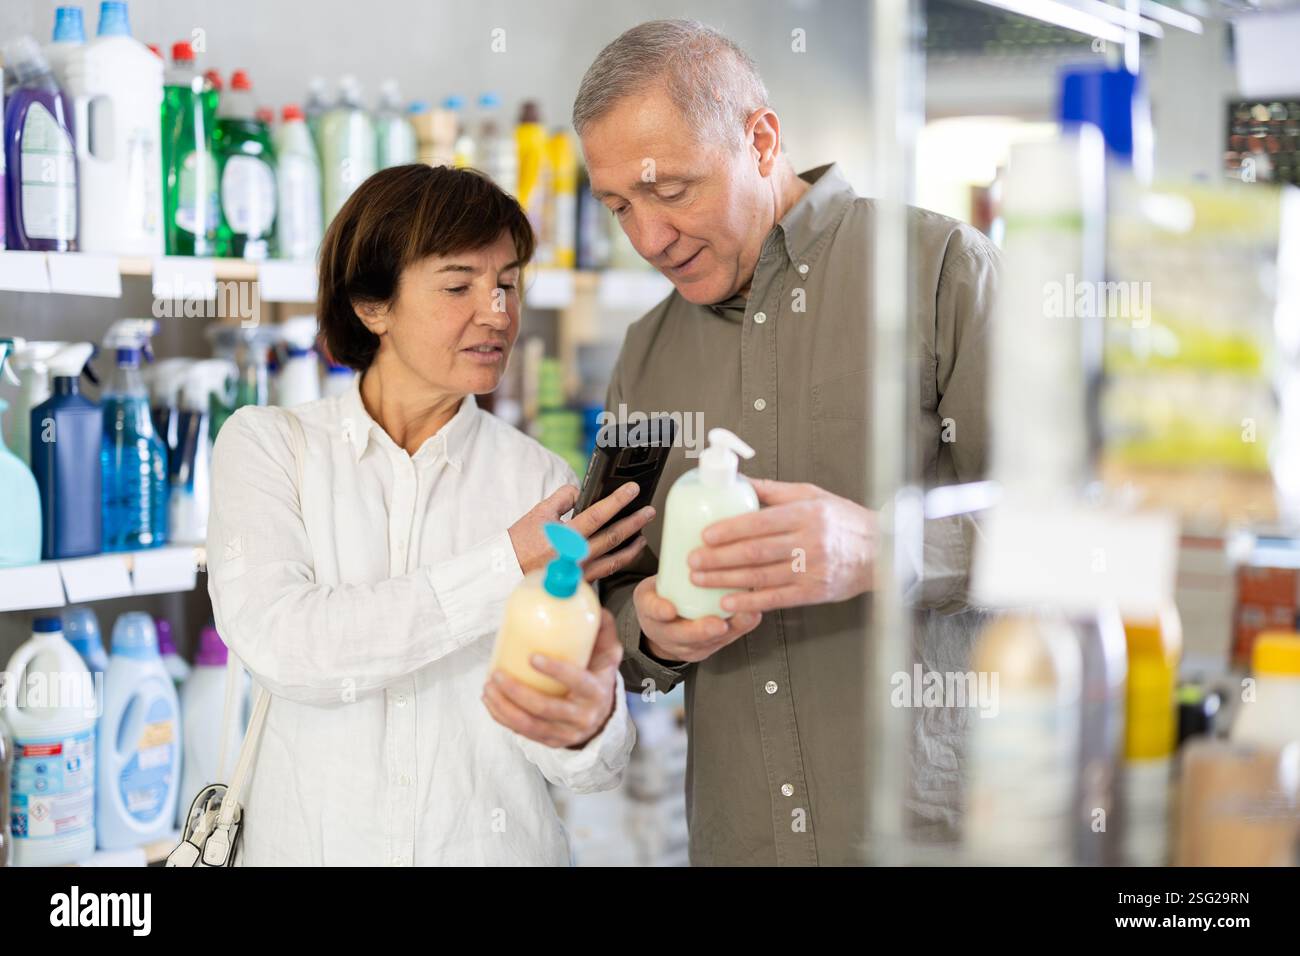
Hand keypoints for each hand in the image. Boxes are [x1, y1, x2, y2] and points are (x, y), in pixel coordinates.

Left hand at [483, 609, 621, 747]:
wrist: (602, 715)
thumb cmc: (598, 677)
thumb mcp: (608, 654)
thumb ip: (602, 629)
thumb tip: (591, 604)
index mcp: (597, 692)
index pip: (578, 682)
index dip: (555, 671)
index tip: (532, 657)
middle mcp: (582, 717)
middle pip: (545, 708)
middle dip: (517, 692)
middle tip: (497, 674)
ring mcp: (565, 733)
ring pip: (529, 724)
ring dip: (504, 706)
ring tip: (488, 686)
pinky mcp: (550, 741)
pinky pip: (522, 732)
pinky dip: (502, 717)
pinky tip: (490, 701)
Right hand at [508, 482, 653, 579]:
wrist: (506, 573)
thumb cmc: (520, 542)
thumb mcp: (538, 512)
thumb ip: (563, 498)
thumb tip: (581, 491)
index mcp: (566, 535)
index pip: (599, 514)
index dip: (618, 500)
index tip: (633, 489)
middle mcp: (577, 555)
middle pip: (614, 536)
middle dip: (635, 522)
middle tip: (649, 511)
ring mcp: (580, 572)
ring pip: (615, 559)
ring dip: (632, 546)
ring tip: (643, 536)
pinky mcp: (580, 583)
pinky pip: (605, 572)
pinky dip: (618, 562)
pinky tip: (625, 555)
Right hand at [633, 575, 761, 663]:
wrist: (662, 628)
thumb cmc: (660, 599)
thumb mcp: (651, 586)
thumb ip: (664, 572)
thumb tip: (687, 531)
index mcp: (650, 613)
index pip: (653, 612)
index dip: (660, 611)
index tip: (669, 610)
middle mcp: (668, 635)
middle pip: (686, 637)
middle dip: (703, 630)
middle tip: (718, 623)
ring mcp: (690, 646)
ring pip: (711, 642)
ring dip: (732, 628)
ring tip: (748, 614)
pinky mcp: (710, 648)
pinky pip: (726, 641)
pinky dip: (741, 627)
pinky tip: (754, 613)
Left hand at [687, 479, 875, 612]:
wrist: (884, 552)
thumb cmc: (845, 521)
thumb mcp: (812, 495)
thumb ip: (774, 491)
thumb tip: (739, 481)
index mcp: (806, 514)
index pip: (760, 522)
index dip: (729, 530)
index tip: (705, 534)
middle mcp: (810, 541)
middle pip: (755, 551)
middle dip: (718, 557)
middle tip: (692, 560)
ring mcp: (813, 569)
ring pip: (761, 576)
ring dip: (726, 579)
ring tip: (700, 579)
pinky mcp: (815, 592)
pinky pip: (776, 599)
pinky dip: (750, 602)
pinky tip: (728, 602)